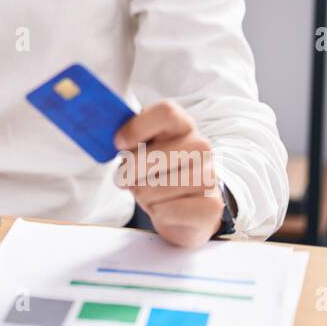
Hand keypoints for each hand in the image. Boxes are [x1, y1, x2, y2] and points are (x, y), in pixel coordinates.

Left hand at [113, 100, 226, 247]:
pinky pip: (165, 211)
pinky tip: (163, 208)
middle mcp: (201, 147)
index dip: (137, 128)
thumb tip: (116, 138)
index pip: (166, 112)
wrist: (186, 206)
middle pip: (153, 156)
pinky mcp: (211, 205)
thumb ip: (130, 137)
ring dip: (142, 194)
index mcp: (183, 125)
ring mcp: (209, 176)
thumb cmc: (157, 170)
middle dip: (130, 172)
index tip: (119, 144)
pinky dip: (156, 212)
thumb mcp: (142, 147)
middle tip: (125, 178)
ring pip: (154, 188)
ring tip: (149, 192)